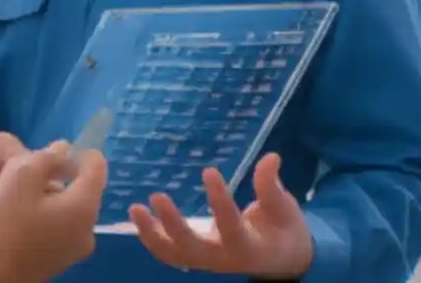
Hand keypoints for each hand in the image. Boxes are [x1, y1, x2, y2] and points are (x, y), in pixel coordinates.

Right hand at [0, 142, 107, 282]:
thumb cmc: (5, 226)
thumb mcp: (19, 179)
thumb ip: (45, 158)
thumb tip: (63, 148)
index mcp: (84, 206)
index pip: (97, 166)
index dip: (79, 151)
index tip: (53, 149)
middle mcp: (88, 229)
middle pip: (81, 189)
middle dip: (58, 175)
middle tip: (26, 172)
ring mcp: (74, 249)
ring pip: (67, 209)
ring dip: (48, 196)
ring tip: (17, 194)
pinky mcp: (58, 261)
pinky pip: (58, 227)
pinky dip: (43, 216)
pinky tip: (17, 216)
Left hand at [129, 153, 312, 278]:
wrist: (282, 260)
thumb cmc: (284, 231)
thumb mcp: (285, 209)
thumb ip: (271, 187)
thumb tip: (270, 157)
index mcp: (249, 248)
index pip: (230, 226)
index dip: (219, 199)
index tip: (209, 170)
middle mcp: (223, 260)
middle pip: (193, 248)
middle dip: (173, 225)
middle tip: (157, 196)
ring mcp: (206, 262)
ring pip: (174, 254)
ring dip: (152, 233)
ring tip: (135, 208)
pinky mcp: (195, 258)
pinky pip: (169, 253)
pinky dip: (151, 237)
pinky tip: (139, 215)